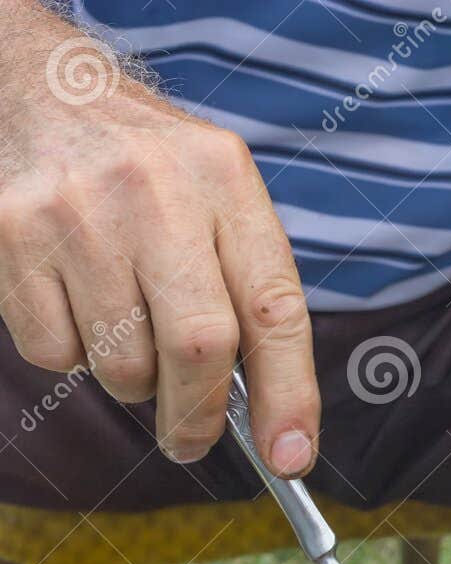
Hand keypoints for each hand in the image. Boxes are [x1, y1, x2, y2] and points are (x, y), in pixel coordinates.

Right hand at [0, 12, 318, 471]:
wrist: (39, 86)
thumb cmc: (146, 171)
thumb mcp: (215, 201)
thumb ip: (250, 297)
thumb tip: (281, 432)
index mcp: (223, 178)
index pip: (274, 307)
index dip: (289, 395)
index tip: (290, 457)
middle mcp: (155, 188)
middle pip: (199, 348)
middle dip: (199, 415)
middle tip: (191, 438)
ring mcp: (78, 211)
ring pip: (123, 366)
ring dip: (132, 379)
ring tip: (123, 325)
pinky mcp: (14, 235)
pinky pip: (56, 353)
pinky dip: (70, 353)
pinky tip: (72, 300)